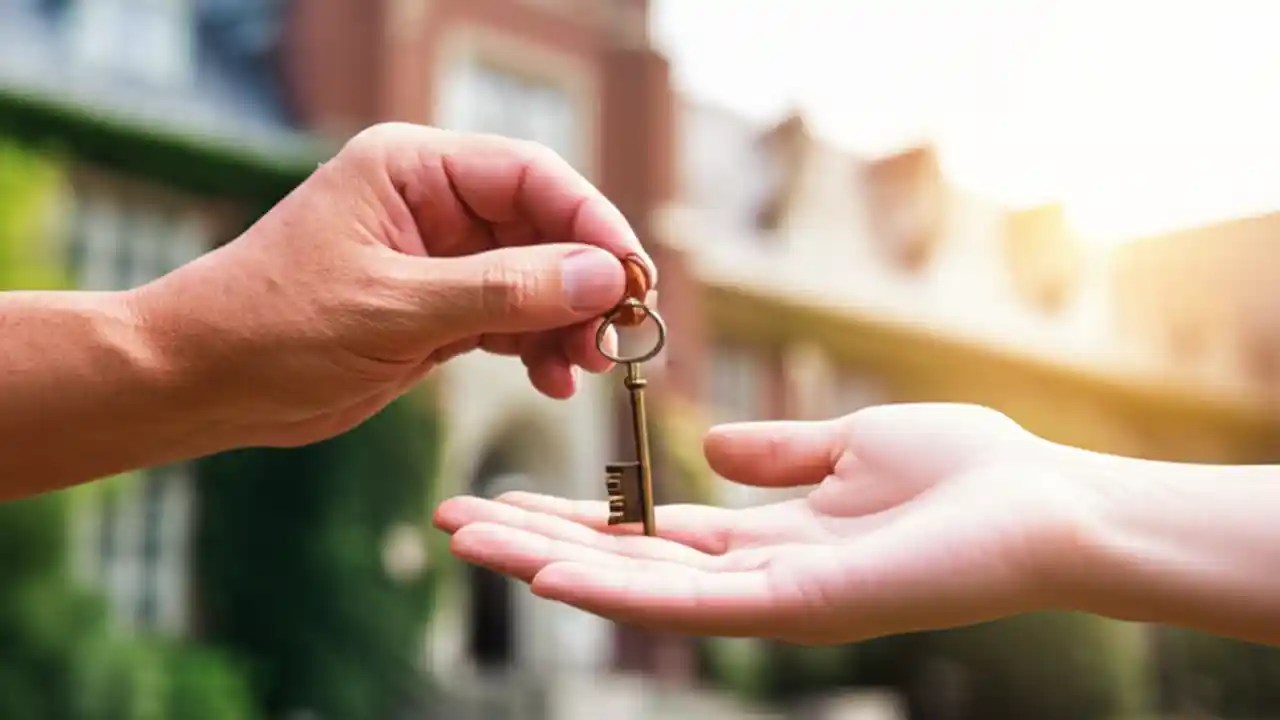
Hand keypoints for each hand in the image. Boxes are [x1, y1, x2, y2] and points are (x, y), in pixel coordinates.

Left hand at [130, 123, 647, 448]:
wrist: (203, 383)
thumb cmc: (273, 327)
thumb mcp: (393, 310)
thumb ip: (502, 291)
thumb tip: (604, 276)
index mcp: (412, 168)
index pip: (530, 175)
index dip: (591, 221)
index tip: (632, 275)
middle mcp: (431, 203)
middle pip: (542, 226)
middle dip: (586, 280)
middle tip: (619, 335)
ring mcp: (437, 258)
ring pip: (535, 277)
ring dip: (568, 321)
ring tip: (586, 366)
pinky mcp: (436, 308)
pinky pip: (510, 318)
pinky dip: (538, 347)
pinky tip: (552, 380)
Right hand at [434, 404, 1100, 643]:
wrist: (1045, 505)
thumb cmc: (965, 473)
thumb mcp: (850, 444)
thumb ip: (778, 453)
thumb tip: (712, 446)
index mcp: (765, 537)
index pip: (646, 531)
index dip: (573, 514)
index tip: (503, 493)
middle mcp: (753, 577)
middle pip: (623, 561)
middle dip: (535, 541)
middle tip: (452, 521)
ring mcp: (769, 599)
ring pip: (637, 587)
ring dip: (550, 564)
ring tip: (474, 540)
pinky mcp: (794, 606)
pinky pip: (688, 601)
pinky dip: (616, 587)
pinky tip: (551, 569)